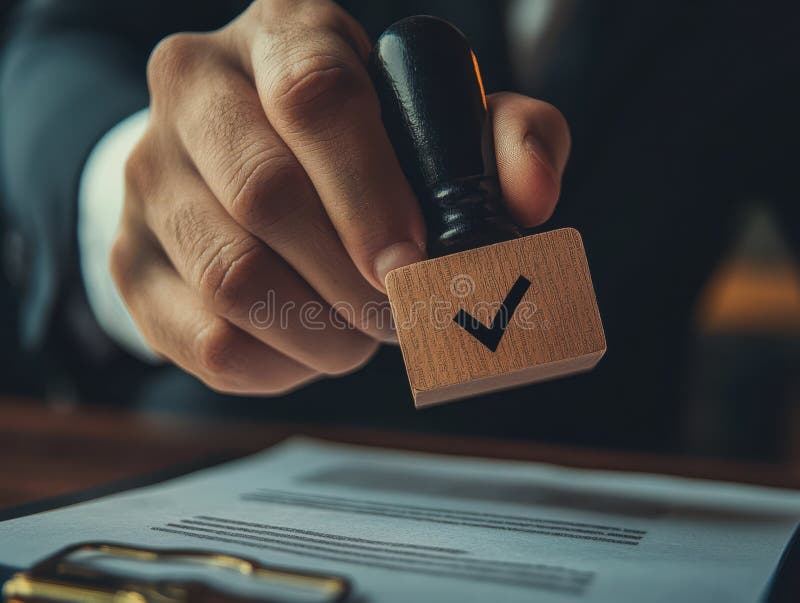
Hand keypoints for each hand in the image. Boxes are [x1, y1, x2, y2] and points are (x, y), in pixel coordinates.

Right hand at [111, 0, 570, 394]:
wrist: (241, 162)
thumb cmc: (360, 142)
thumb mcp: (441, 119)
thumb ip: (505, 139)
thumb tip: (531, 198)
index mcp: (281, 32)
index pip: (314, 93)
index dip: (371, 191)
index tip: (415, 262)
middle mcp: (195, 89)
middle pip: (266, 194)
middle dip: (354, 280)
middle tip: (402, 315)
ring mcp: (150, 176)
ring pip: (233, 279)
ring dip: (322, 332)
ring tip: (362, 334)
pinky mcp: (131, 259)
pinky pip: (206, 340)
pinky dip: (280, 365)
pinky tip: (311, 348)